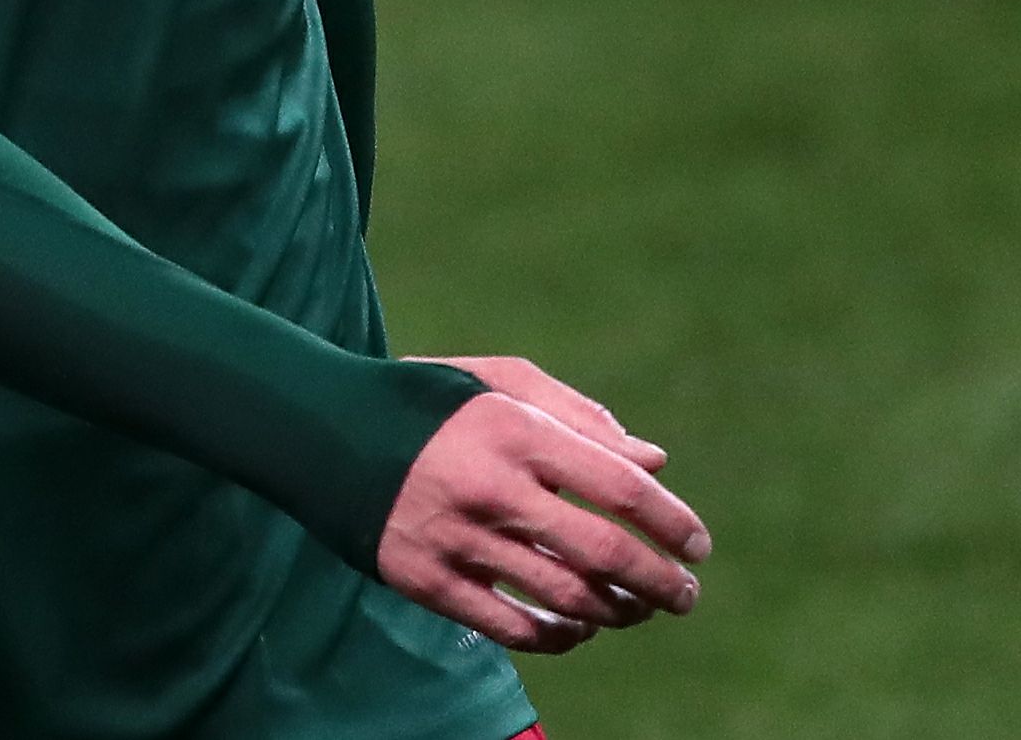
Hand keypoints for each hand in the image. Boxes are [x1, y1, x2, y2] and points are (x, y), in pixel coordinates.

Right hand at [376, 358, 709, 653]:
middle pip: (604, 553)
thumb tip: (655, 464)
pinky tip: (580, 628)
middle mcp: (491, 488)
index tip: (698, 545)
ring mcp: (459, 541)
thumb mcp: (500, 383)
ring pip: (565, 597)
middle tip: (686, 595)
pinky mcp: (429, 582)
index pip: (621, 488)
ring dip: (617, 612)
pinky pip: (513, 628)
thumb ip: (580, 417)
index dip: (673, 523)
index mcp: (516, 430)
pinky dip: (560, 637)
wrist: (322, 432)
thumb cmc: (431, 403)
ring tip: (637, 610)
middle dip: (660, 582)